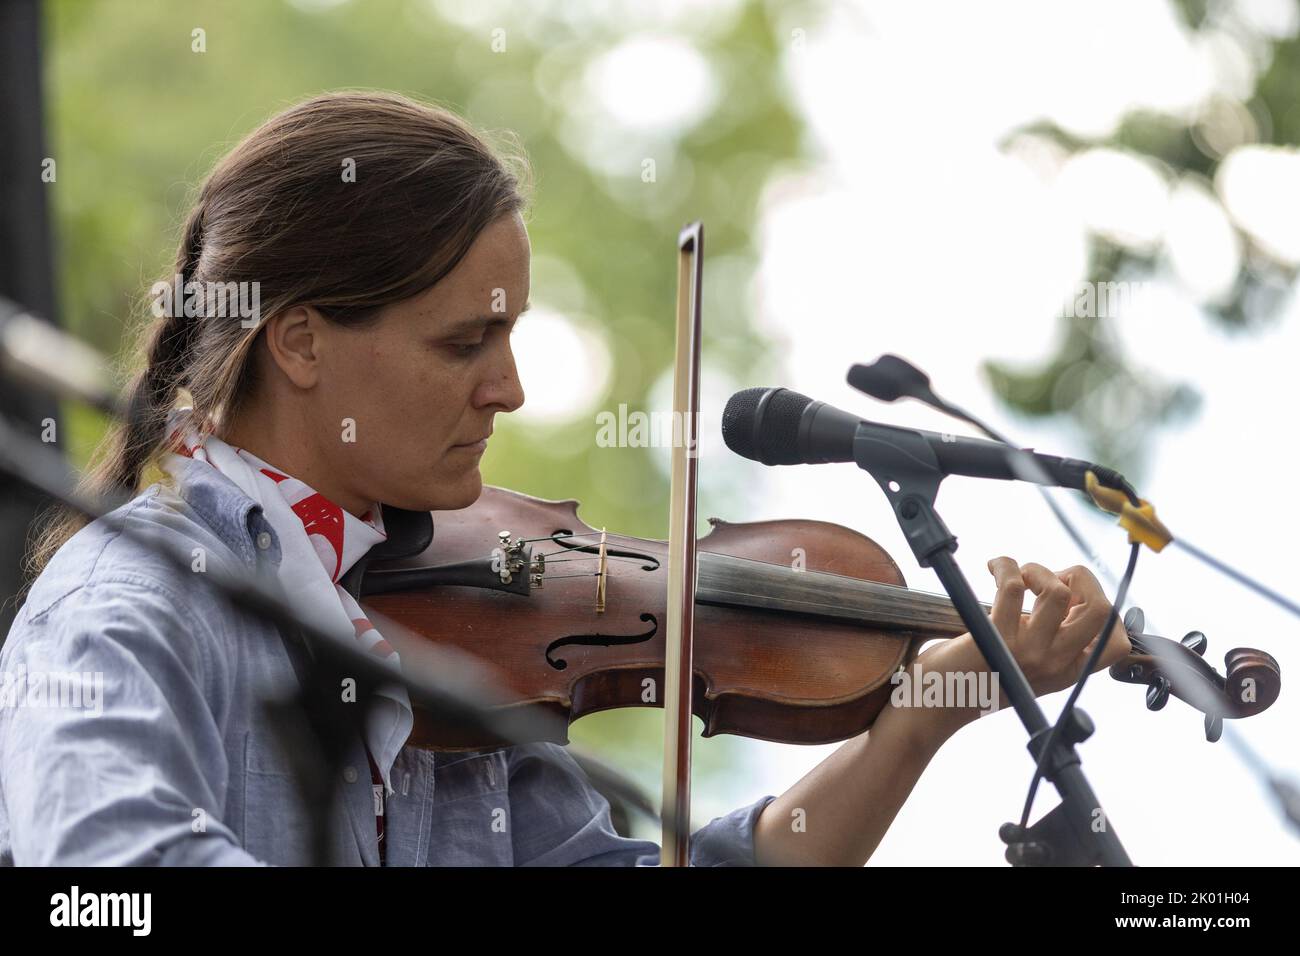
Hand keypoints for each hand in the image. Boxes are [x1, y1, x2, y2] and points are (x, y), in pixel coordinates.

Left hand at [986, 556, 1132, 697]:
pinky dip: (1005, 565)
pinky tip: (995, 567)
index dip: (1105, 609)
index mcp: (1069, 671)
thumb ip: (1054, 637)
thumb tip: (1068, 590)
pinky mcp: (996, 638)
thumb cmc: (980, 674)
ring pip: (1058, 592)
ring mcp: (1028, 653)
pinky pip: (1012, 587)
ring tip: (1020, 576)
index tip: (1075, 597)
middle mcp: (1056, 664)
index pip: (1117, 645)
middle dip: (1081, 577)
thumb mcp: (1031, 663)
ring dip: (1038, 570)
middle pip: (1101, 610)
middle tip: (1051, 578)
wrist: (939, 701)